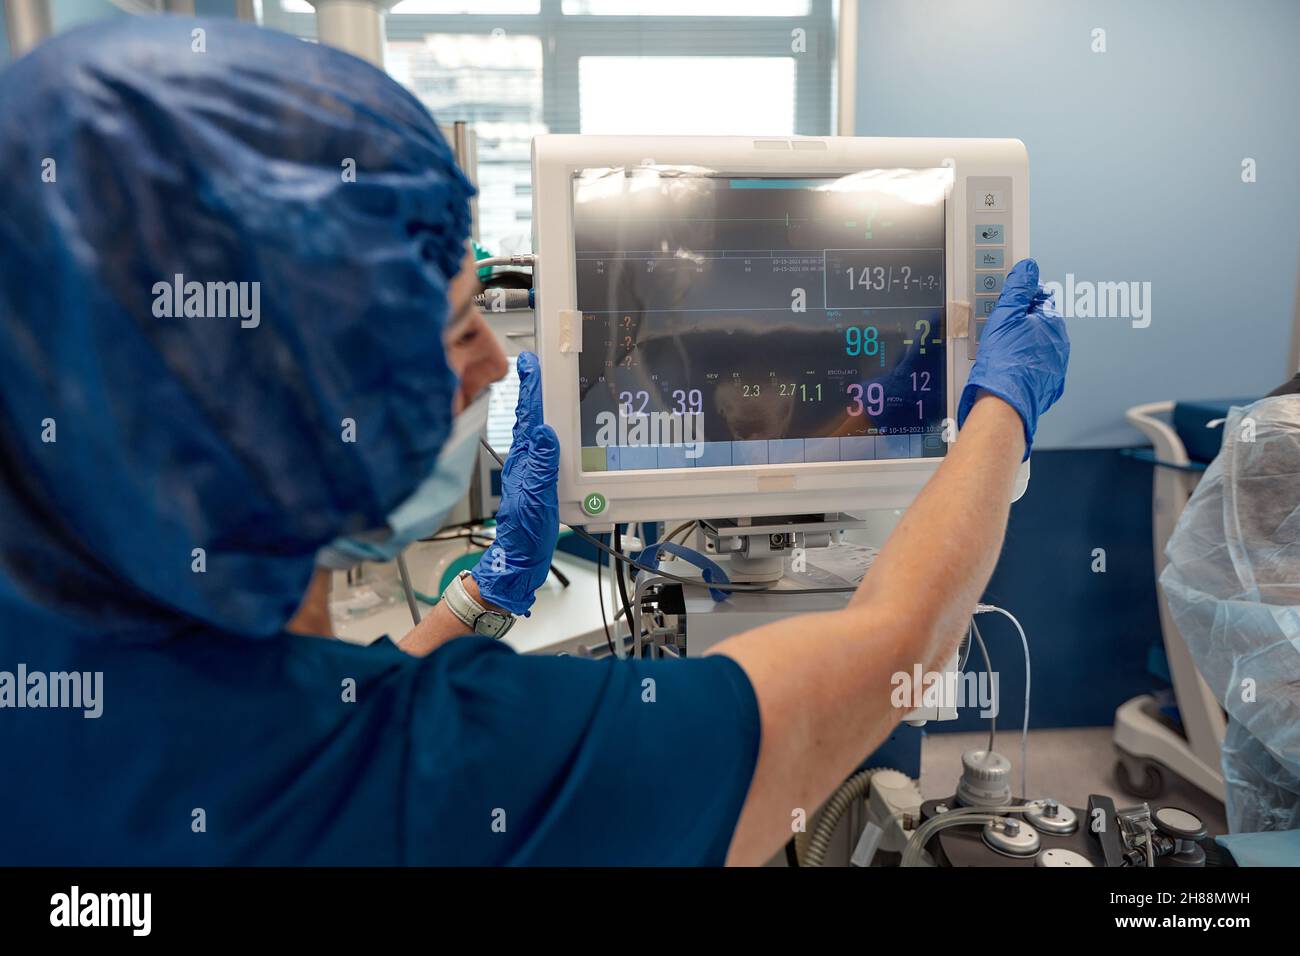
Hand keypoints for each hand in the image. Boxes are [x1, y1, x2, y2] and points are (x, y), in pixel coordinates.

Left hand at [470, 352, 559, 615]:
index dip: (530, 389)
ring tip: (542, 388)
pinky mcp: (535, 481)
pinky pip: (541, 449)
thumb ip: (541, 464)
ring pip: (533, 432)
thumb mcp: (537, 498)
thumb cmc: (526, 534)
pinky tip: (551, 431)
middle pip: (529, 418)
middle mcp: (524, 462)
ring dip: (537, 408)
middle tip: (535, 365)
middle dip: (532, 390)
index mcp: (525, 461)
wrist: (519, 561)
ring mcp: (529, 471)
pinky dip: (545, 432)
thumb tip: (542, 430)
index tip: (530, 363)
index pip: (528, 417)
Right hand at [957, 258, 1068, 458]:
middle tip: (999, 332)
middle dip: (1022, 323)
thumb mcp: (1005, 315)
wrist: (1004, 403)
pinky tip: (1010, 369)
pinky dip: (1026, 366)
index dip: (1020, 300)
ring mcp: (1056, 366)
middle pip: (1040, 323)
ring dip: (1025, 345)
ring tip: (1003, 353)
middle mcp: (1060, 343)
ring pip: (1039, 346)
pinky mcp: (1049, 385)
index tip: (1006, 306)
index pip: (1039, 298)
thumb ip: (1018, 289)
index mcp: (1052, 322)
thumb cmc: (1003, 361)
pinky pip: (1037, 368)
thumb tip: (1028, 267)